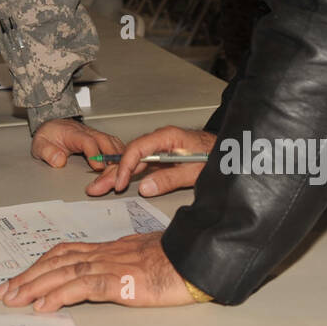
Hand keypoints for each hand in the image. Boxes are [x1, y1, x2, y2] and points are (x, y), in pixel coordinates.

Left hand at [0, 232, 195, 309]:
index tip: (22, 276)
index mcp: (107, 248)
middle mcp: (103, 253)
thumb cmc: (175, 258)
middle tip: (6, 290)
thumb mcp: (141, 257)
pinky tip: (45, 304)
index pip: (65, 252)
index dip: (40, 263)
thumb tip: (106, 274)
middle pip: (56, 260)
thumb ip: (120, 263)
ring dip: (34, 285)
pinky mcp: (119, 280)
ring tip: (15, 298)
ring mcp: (110, 265)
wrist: (195, 258)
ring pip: (62, 271)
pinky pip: (82, 286)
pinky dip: (59, 294)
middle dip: (28, 275)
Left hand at [31, 118, 123, 170]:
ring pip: (113, 143)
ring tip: (122, 173)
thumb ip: (47, 152)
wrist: (52, 126)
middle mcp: (88, 132)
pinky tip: (124, 167)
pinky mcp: (101, 140)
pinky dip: (122, 156)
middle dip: (112, 158)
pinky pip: (115, 145)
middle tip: (114, 175)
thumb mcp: (39, 145)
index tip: (98, 167)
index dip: (95, 154)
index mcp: (73, 132)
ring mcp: (96, 135)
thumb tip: (59, 161)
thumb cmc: (48, 136)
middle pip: (106, 142)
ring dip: (119, 158)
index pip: (87, 141)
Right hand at [85, 126, 216, 197]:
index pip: (137, 149)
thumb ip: (170, 178)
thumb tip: (145, 188)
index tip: (118, 183)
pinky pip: (141, 165)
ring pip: (133, 162)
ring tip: (99, 186)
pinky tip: (117, 181)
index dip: (125, 167)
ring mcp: (160, 149)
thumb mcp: (195, 170)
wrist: (230, 152)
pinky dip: (128, 175)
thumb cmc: (215, 156)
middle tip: (96, 186)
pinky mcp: (163, 158)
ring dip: (116, 174)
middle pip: (130, 156)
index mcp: (167, 137)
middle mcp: (161, 141)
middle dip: (111, 172)